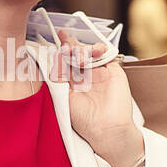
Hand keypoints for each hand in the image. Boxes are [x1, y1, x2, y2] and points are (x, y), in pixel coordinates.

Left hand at [49, 29, 140, 161]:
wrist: (107, 129)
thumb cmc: (84, 119)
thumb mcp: (64, 98)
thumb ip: (59, 79)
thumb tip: (53, 62)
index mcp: (72, 82)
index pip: (66, 60)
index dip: (63, 48)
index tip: (60, 37)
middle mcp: (85, 76)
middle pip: (77, 52)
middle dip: (71, 45)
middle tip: (67, 45)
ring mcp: (99, 72)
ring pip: (90, 52)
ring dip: (83, 50)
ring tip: (80, 59)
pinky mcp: (113, 71)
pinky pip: (106, 54)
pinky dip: (100, 49)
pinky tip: (96, 51)